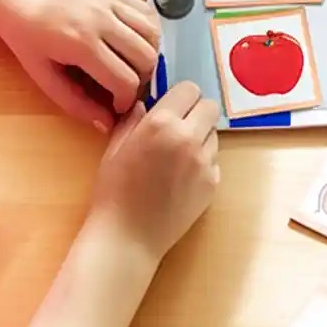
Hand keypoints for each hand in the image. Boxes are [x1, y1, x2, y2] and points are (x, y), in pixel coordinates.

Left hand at [0, 0, 159, 130]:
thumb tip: (107, 123)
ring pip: (153, 35)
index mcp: (80, 43)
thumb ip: (76, 103)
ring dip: (148, 56)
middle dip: (141, 80)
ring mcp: (110, 3)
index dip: (127, 101)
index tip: (118, 106)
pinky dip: (150, 32)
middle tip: (125, 86)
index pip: (125, 80)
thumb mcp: (44, 77)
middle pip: (146, 58)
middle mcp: (101, 20)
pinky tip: (135, 42)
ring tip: (131, 65)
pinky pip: (149, 14)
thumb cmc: (27, 38)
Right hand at [91, 83, 219, 255]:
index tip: (173, 106)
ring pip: (214, 133)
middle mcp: (188, 137)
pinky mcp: (213, 182)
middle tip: (180, 126)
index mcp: (161, 123)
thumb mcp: (115, 148)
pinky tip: (182, 178)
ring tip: (178, 156)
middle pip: (210, 107)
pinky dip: (202, 162)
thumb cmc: (113, 191)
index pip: (189, 89)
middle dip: (197, 112)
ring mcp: (204, 161)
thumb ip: (133, 120)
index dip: (181, 96)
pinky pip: (213, 160)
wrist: (127, 236)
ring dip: (200, 137)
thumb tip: (145, 104)